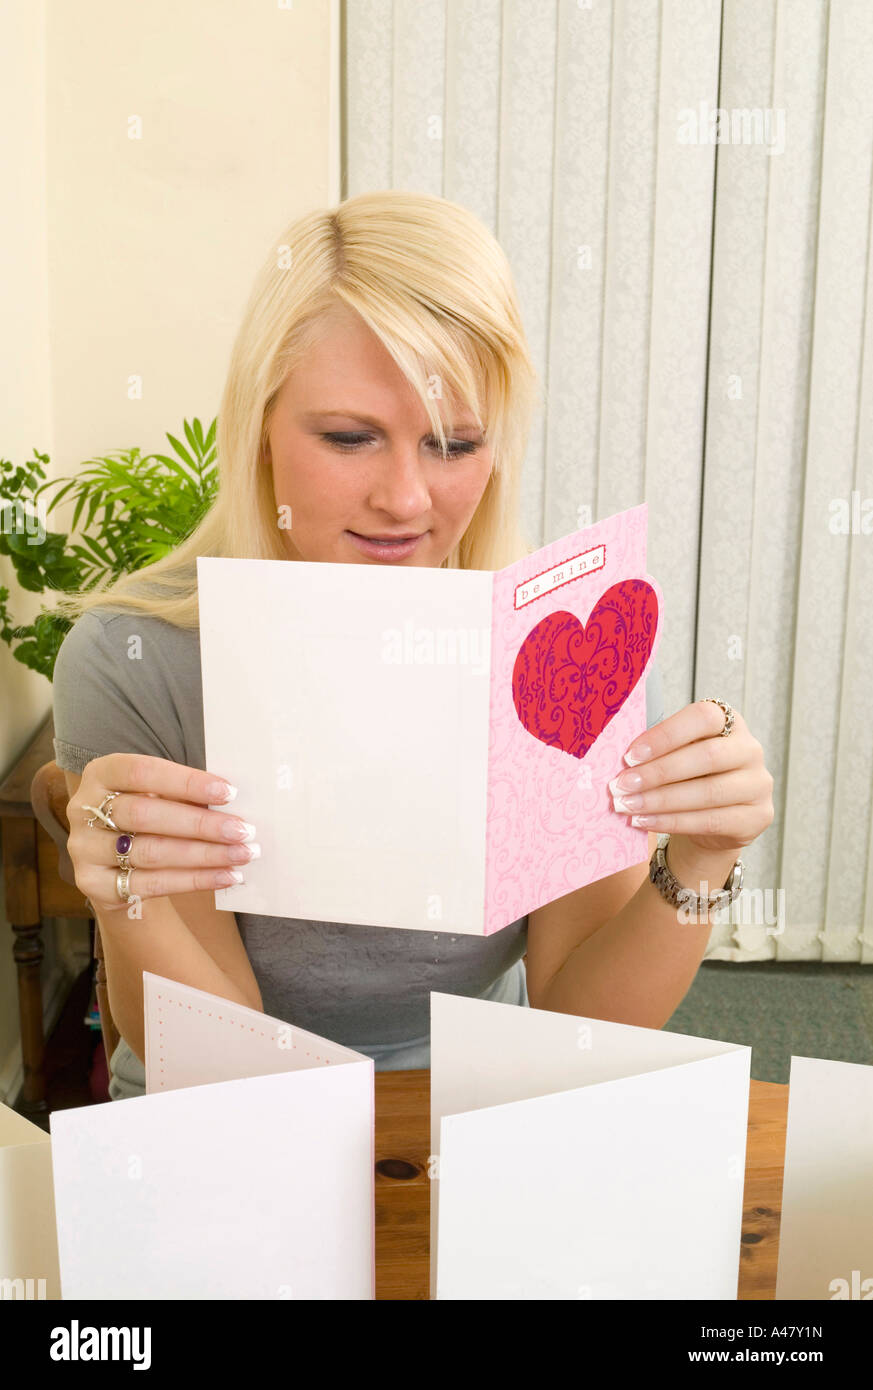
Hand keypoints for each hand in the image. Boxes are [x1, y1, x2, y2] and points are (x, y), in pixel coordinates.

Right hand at [67, 753, 258, 914]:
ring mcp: (84, 849)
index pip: (141, 771)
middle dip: (200, 823)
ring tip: (242, 854)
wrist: (117, 864)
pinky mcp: (93, 884)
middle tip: (243, 830)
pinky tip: (226, 876)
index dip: (186, 782)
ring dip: (203, 854)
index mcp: (100, 774)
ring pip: (150, 852)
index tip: (228, 792)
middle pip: (146, 815)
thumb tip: (232, 800)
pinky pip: (151, 883)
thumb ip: (183, 793)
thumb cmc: (149, 817)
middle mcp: (82, 809)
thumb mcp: (158, 795)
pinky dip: (194, 880)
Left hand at [607, 700, 774, 855]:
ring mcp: (758, 784)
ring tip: (626, 806)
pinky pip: (711, 820)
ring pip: (709, 792)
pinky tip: (645, 821)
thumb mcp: (677, 754)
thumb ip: (657, 750)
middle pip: (707, 756)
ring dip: (661, 800)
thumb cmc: (689, 776)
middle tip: (621, 785)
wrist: (716, 820)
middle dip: (658, 772)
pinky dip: (672, 822)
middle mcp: (750, 749)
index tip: (629, 755)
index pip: (703, 718)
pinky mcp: (757, 817)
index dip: (665, 735)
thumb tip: (617, 757)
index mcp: (730, 721)